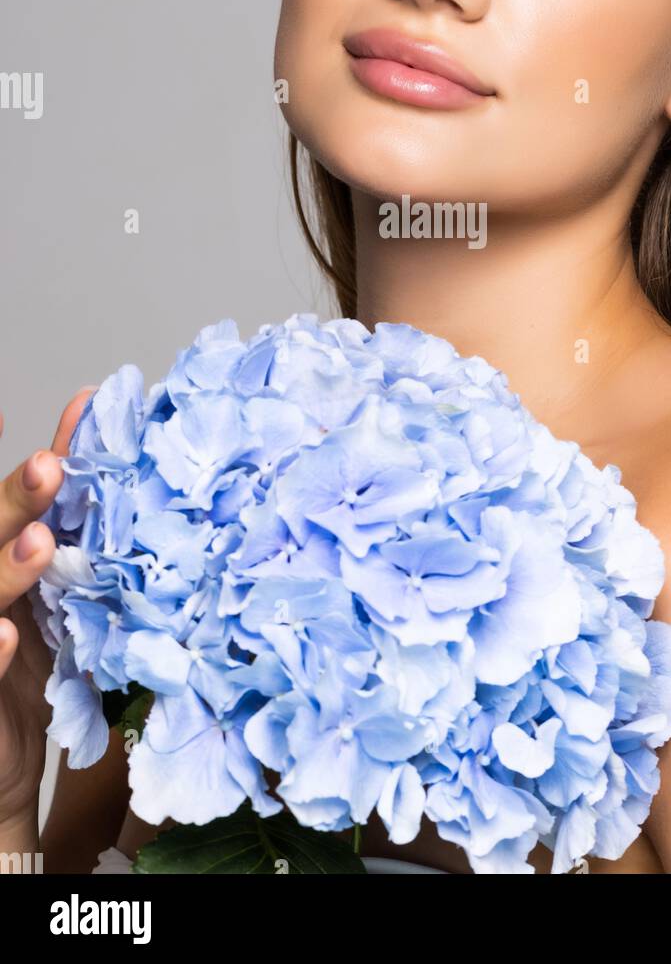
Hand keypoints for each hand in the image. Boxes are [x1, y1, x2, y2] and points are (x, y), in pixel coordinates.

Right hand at [0, 388, 95, 828]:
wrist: (6, 778)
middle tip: (52, 464)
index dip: (40, 458)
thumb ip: (91, 547)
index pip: (21, 501)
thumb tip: (146, 479)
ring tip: (40, 543)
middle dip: (15, 497)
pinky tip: (6, 638)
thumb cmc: (40, 683)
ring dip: (6, 566)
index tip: (76, 403)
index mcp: (11, 562)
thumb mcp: (71, 608)